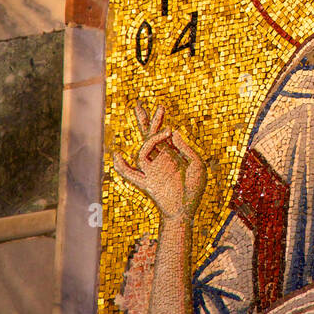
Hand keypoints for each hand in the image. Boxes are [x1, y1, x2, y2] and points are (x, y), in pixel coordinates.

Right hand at [113, 101, 206, 220]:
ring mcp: (152, 170)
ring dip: (151, 139)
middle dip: (143, 122)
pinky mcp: (147, 182)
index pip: (161, 134)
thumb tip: (172, 131)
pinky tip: (117, 155)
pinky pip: (130, 173)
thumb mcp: (196, 164)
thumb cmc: (194, 188)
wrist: (187, 209)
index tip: (160, 107)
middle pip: (147, 136)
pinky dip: (122, 166)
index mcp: (170, 154)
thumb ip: (185, 148)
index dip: (158, 121)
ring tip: (166, 130)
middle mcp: (159, 159)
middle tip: (138, 104)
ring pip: (142, 150)